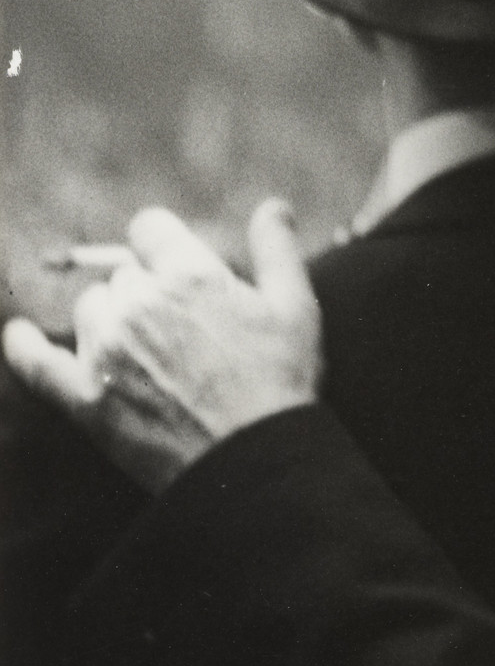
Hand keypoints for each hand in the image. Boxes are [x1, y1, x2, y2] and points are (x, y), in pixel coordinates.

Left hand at [2, 198, 321, 493]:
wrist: (253, 461)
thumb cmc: (280, 382)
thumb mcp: (295, 306)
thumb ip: (277, 248)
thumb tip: (274, 205)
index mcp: (189, 274)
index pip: (149, 228)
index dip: (164, 246)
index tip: (177, 268)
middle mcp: (140, 303)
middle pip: (123, 274)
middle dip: (148, 290)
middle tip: (182, 330)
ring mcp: (106, 351)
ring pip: (91, 310)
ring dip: (112, 321)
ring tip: (148, 355)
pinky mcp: (84, 398)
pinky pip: (36, 363)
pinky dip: (23, 347)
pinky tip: (17, 335)